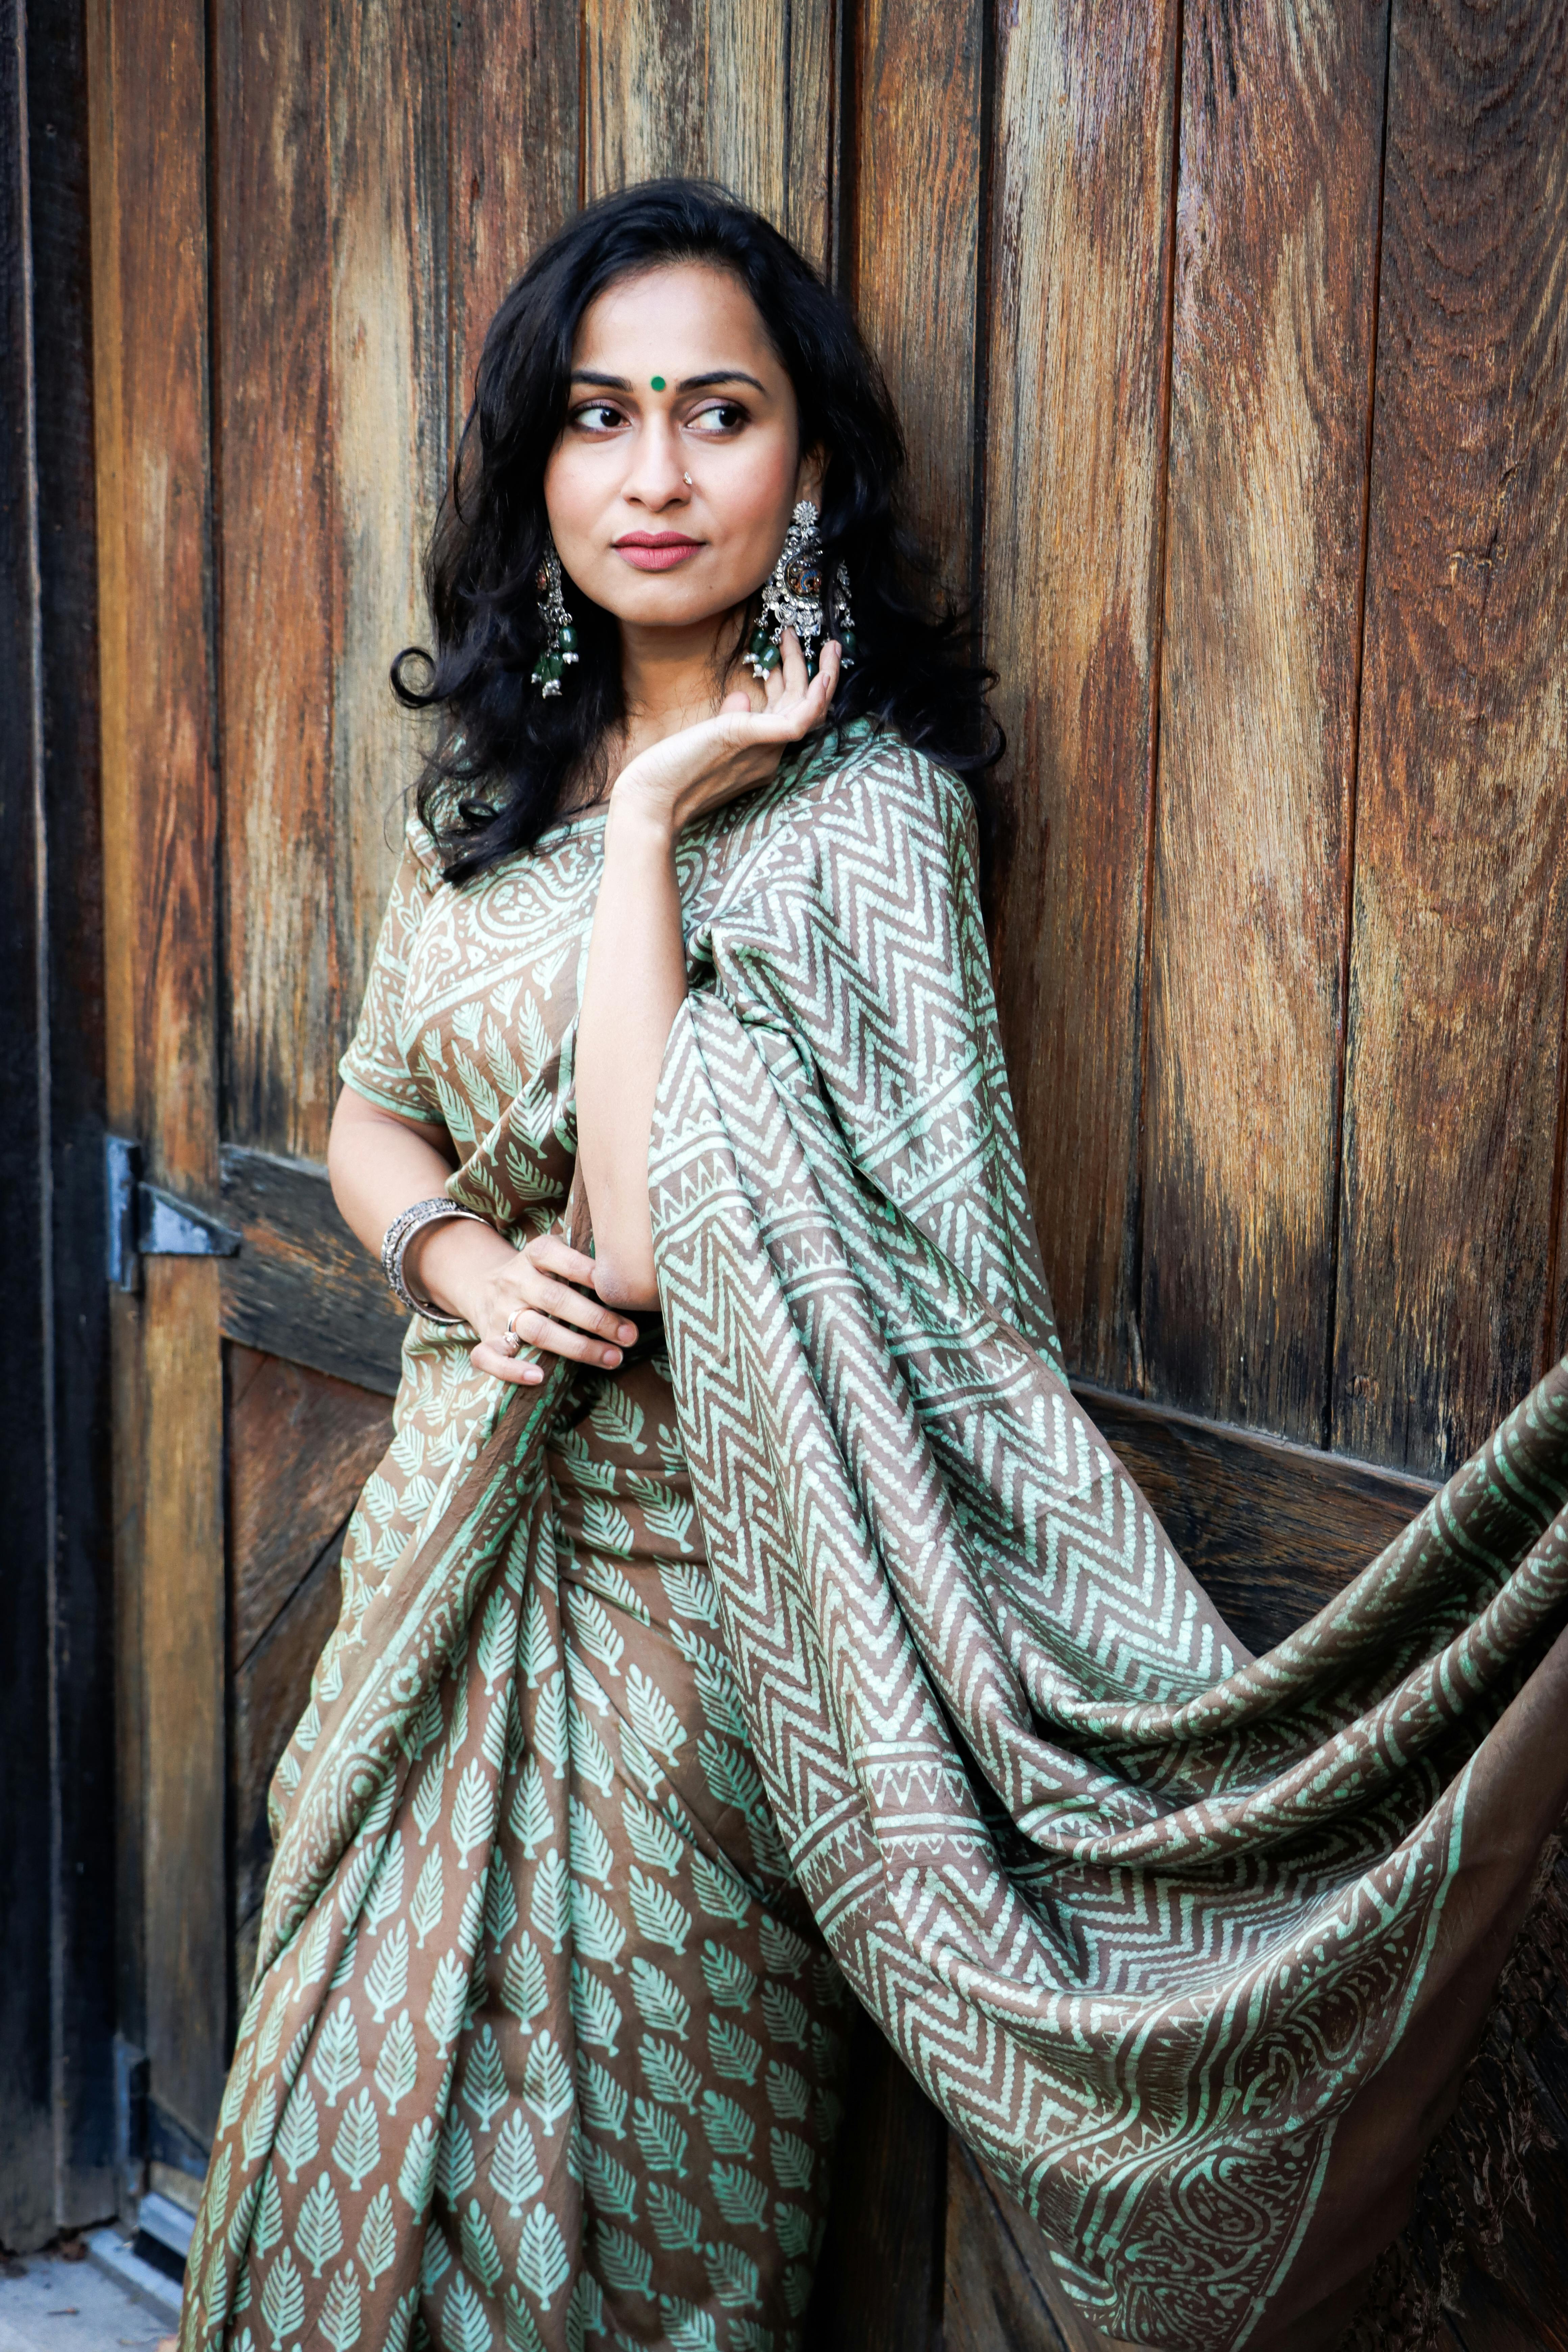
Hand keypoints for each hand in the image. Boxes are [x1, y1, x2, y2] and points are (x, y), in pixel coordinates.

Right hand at [466, 1233, 638, 1387]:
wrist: (483, 1284)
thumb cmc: (539, 1273)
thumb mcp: (554, 1254)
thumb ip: (582, 1257)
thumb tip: (629, 1269)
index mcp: (534, 1255)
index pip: (556, 1256)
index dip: (585, 1270)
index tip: (617, 1288)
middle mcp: (516, 1281)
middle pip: (555, 1300)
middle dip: (596, 1319)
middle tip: (630, 1335)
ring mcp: (500, 1312)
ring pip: (536, 1330)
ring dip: (577, 1347)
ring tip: (612, 1358)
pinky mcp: (487, 1339)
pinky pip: (490, 1358)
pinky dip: (511, 1370)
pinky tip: (539, 1377)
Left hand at [611, 629, 840, 837]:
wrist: (651, 800)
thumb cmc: (670, 771)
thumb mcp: (706, 738)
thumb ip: (729, 720)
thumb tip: (743, 696)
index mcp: (758, 755)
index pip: (788, 716)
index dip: (791, 682)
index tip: (784, 655)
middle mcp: (768, 755)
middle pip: (804, 710)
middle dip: (815, 672)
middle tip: (823, 643)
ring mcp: (762, 749)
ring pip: (807, 711)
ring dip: (819, 673)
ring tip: (821, 643)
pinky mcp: (748, 738)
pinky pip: (795, 723)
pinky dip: (814, 700)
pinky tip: (823, 678)